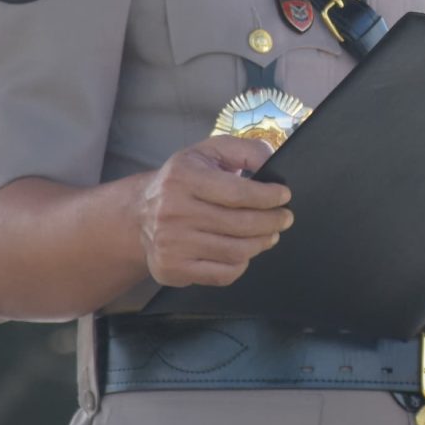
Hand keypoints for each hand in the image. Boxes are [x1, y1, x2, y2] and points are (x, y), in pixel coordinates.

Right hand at [138, 137, 293, 286]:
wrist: (140, 214)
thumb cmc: (183, 180)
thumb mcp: (207, 153)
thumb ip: (243, 149)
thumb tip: (272, 160)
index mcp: (182, 178)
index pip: (237, 193)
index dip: (268, 197)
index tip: (284, 196)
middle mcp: (173, 211)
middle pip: (240, 224)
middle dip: (272, 221)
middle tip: (284, 218)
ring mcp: (171, 244)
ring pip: (236, 251)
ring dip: (261, 243)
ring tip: (269, 234)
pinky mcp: (172, 268)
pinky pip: (222, 274)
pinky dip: (241, 264)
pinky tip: (244, 252)